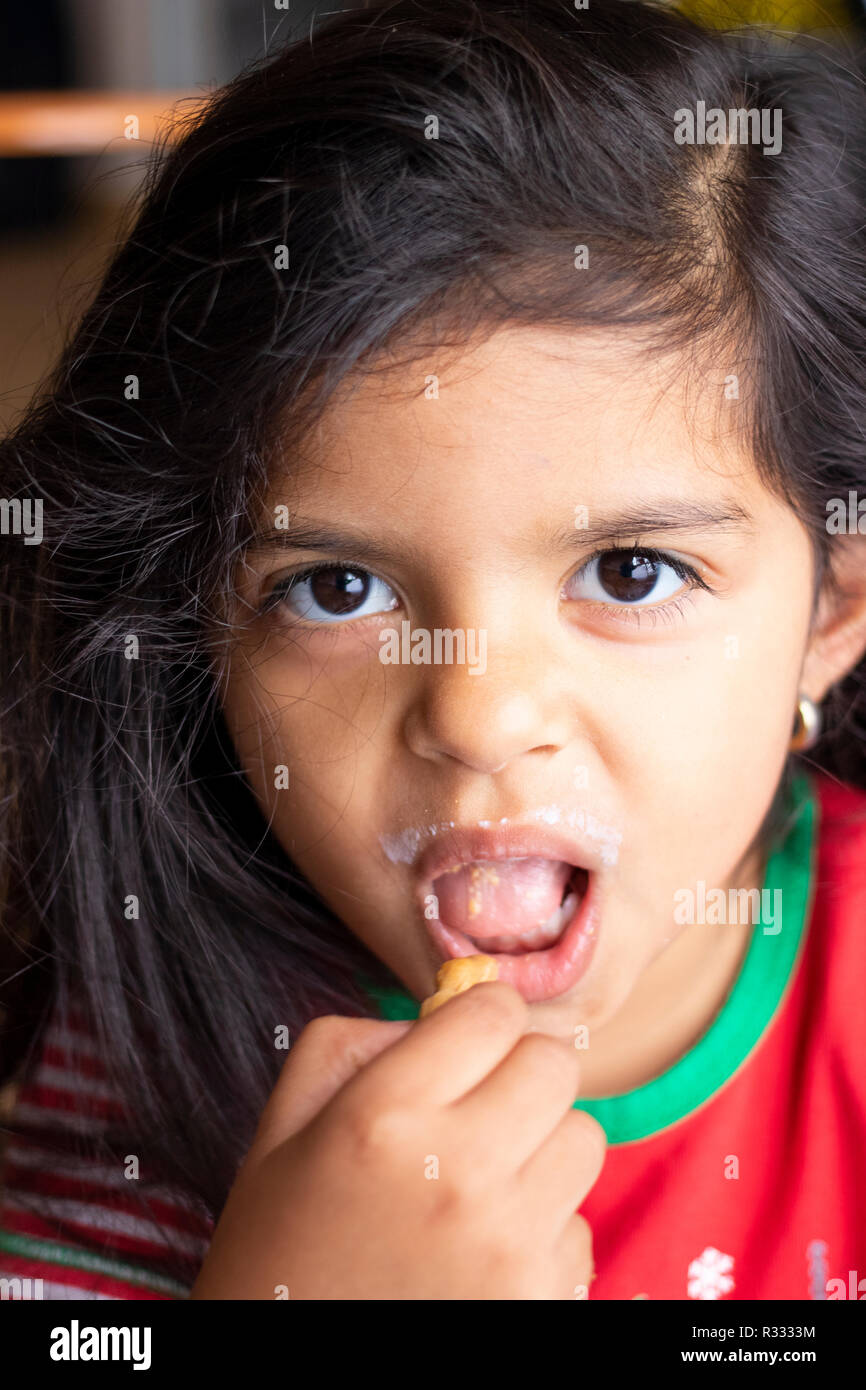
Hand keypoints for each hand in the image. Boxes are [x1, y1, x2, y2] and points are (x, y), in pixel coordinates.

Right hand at [189, 981, 605, 1298]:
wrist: (286, 1387)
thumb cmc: (279, 1252)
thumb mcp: (282, 1133)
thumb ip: (350, 1047)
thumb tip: (439, 1009)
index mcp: (383, 1114)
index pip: (495, 1010)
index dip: (481, 1016)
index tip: (465, 1040)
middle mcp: (456, 1169)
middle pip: (554, 1064)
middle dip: (520, 1073)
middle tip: (481, 1107)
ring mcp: (508, 1240)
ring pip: (583, 1138)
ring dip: (542, 1149)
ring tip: (483, 1183)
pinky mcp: (541, 1298)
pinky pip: (581, 1226)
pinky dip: (544, 1232)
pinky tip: (485, 1253)